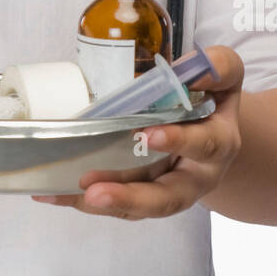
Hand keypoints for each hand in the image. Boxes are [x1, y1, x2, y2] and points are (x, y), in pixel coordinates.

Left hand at [31, 46, 243, 218]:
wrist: (213, 127)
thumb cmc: (213, 95)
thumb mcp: (224, 74)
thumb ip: (217, 67)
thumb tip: (190, 71)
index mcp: (218, 143)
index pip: (203, 145)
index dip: (178, 141)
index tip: (149, 135)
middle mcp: (194, 176)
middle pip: (168, 198)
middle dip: (131, 197)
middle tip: (96, 192)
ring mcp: (166, 189)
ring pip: (138, 207)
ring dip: (104, 203)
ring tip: (72, 195)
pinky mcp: (140, 192)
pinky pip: (115, 202)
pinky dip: (82, 199)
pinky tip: (52, 192)